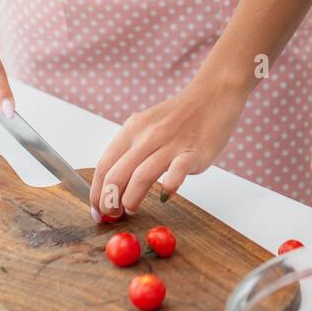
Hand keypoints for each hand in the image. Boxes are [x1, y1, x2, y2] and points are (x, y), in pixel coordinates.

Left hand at [89, 77, 247, 217]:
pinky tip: (164, 195)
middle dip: (109, 201)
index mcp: (132, 129)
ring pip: (141, 176)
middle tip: (112, 215)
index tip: (97, 209)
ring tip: (131, 209)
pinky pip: (177, 172)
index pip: (104, 166)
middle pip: (117, 174)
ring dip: (131, 199)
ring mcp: (171, 143)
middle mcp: (148, 135)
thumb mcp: (148, 127)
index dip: (97, 192)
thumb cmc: (180, 117)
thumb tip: (115, 186)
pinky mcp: (193, 151)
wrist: (214, 95)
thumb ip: (133, 151)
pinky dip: (168, 186)